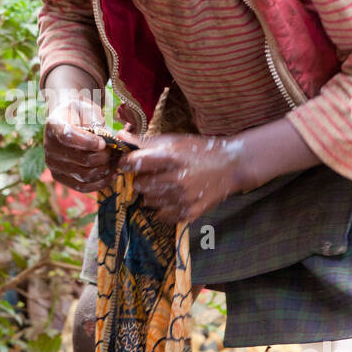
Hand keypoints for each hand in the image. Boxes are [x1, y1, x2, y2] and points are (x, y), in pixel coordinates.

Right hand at [44, 94, 134, 192]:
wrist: (66, 120)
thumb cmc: (79, 112)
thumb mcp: (87, 107)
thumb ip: (94, 120)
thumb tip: (104, 139)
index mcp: (53, 125)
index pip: (68, 137)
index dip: (89, 142)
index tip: (104, 142)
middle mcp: (50, 147)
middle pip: (81, 160)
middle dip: (104, 157)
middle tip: (116, 152)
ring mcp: (53, 164)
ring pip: (83, 175)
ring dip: (104, 171)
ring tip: (115, 163)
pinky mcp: (59, 176)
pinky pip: (80, 186)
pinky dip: (99, 183)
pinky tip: (111, 175)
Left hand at [117, 134, 240, 222]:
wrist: (232, 165)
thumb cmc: (200, 150)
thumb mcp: (175, 140)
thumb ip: (146, 141)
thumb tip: (120, 135)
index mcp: (172, 157)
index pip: (135, 163)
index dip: (126, 164)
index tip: (127, 164)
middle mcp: (177, 179)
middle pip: (140, 185)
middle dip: (140, 179)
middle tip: (150, 174)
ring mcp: (185, 198)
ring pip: (149, 202)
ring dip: (151, 194)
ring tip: (163, 185)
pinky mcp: (191, 212)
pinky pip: (163, 216)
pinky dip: (163, 208)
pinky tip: (171, 197)